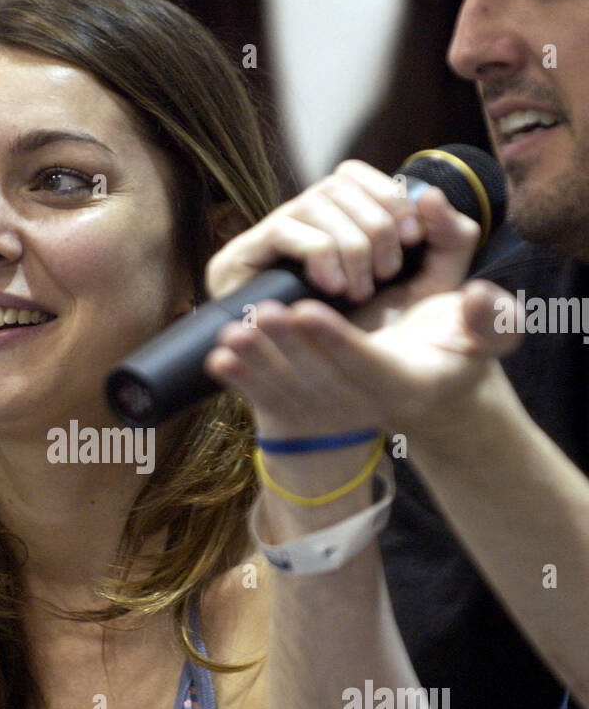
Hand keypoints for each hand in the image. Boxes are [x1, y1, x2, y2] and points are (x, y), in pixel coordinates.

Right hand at [206, 159, 480, 311]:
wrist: (334, 392)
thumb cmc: (381, 337)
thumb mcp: (429, 288)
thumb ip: (450, 242)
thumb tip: (433, 195)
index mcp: (340, 218)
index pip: (358, 174)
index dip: (390, 196)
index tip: (411, 239)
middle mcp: (303, 218)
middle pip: (341, 182)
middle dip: (375, 226)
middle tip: (385, 275)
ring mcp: (272, 235)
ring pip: (318, 202)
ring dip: (350, 245)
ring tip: (358, 290)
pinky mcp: (243, 258)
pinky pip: (286, 231)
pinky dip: (320, 253)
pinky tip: (332, 287)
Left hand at [207, 279, 521, 444]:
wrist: (425, 395)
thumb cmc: (453, 353)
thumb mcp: (485, 339)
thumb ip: (491, 317)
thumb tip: (479, 295)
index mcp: (406, 385)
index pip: (367, 362)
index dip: (336, 339)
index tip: (308, 310)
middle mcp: (365, 405)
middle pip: (320, 376)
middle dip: (287, 346)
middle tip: (261, 313)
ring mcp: (331, 413)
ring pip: (289, 389)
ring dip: (258, 363)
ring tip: (232, 335)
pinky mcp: (305, 413)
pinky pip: (268, 400)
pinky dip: (241, 382)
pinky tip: (217, 359)